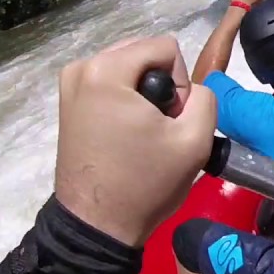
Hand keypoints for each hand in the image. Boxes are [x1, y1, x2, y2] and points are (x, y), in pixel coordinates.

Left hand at [55, 36, 217, 247]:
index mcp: (106, 70)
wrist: (97, 225)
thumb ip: (206, 98)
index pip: (166, 48)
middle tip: (158, 129)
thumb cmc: (145, 182)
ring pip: (128, 68)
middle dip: (161, 85)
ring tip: (142, 133)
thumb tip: (189, 92)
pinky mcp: (67, 101)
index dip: (181, 84)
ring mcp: (70, 84)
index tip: (171, 122)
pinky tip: (126, 132)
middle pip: (144, 53)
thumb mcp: (195, 140)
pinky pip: (110, 83)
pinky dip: (125, 100)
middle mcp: (82, 67)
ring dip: (144, 93)